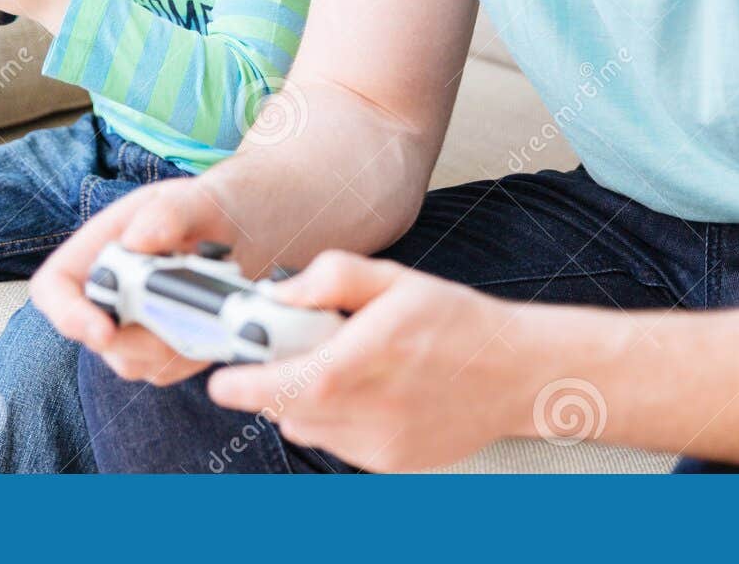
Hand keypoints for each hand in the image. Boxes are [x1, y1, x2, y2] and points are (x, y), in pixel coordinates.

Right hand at [29, 177, 243, 385]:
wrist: (234, 233)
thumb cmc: (201, 210)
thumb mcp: (192, 199)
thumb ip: (168, 214)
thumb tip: (139, 242)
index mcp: (90, 253)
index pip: (53, 290)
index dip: (69, 315)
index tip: (105, 329)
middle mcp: (101, 299)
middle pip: (100, 338)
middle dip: (143, 333)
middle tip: (190, 306)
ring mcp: (127, 332)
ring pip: (136, 361)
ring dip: (175, 340)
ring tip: (209, 300)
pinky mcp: (158, 354)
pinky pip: (170, 368)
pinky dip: (196, 350)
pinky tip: (215, 318)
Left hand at [207, 252, 524, 471]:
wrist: (515, 373)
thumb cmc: (456, 321)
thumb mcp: (396, 279)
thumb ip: (333, 276)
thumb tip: (280, 294)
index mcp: (373, 356)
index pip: (293, 383)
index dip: (248, 385)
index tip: (223, 376)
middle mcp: (376, 407)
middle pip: (288, 409)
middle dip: (271, 383)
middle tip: (292, 352)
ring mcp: (382, 443)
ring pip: (306, 429)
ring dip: (301, 402)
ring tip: (338, 368)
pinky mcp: (390, 462)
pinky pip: (335, 444)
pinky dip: (332, 420)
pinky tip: (364, 393)